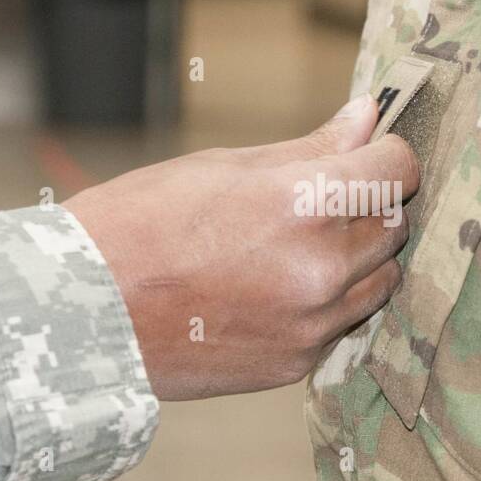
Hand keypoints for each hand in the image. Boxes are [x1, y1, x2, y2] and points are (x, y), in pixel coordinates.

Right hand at [65, 95, 419, 399]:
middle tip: (320, 201)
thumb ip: (311, 148)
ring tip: (295, 248)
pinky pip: (342, 324)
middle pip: (394, 225)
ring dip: (357, 258)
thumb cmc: (141, 222)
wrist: (82, 312)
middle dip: (370, 206)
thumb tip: (367, 117)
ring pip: (381, 280)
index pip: (399, 170)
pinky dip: (327, 304)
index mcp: (306, 202)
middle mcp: (322, 267)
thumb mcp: (226, 167)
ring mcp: (313, 322)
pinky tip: (275, 289)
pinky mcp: (297, 363)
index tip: (368, 155)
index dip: (386, 155)